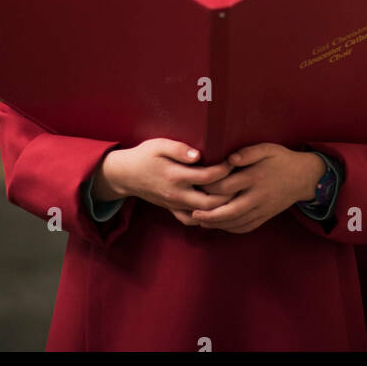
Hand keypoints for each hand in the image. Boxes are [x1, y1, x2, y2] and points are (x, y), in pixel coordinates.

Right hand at [92, 140, 233, 225]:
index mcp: (176, 176)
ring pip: (204, 213)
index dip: (225, 169)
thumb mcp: (159, 145)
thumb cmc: (145, 155)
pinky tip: (218, 207)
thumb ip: (179, 149)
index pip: (208, 177)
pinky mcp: (173, 210)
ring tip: (235, 192)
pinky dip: (207, 217)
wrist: (126, 175)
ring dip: (221, 206)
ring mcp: (175, 205)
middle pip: (211, 202)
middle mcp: (178, 194)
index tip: (234, 159)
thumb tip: (198, 155)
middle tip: (240, 179)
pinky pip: (192, 220)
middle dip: (230, 192)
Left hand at [186, 144, 325, 234]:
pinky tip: (219, 225)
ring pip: (236, 222)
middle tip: (192, 213)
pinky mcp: (265, 217)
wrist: (304, 177)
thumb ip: (248, 152)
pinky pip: (246, 227)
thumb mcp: (268, 149)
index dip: (210, 187)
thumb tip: (229, 158)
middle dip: (209, 214)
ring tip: (200, 221)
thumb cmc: (282, 160)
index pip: (227, 186)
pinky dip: (230, 229)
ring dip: (217, 224)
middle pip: (229, 211)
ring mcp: (262, 209)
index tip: (197, 184)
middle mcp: (258, 196)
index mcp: (256, 178)